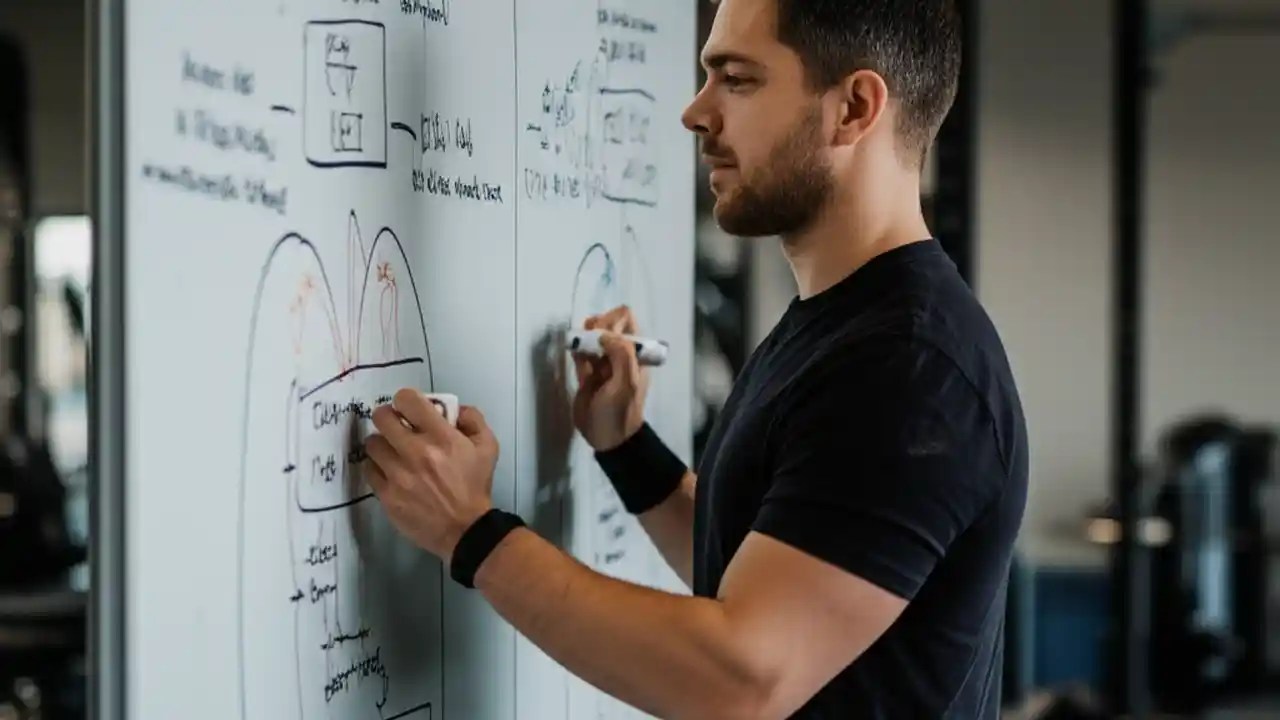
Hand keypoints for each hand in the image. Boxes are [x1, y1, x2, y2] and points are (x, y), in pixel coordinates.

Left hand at [363, 388, 499, 562]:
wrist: (465, 529)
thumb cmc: (475, 486)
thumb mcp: (488, 447)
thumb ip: (473, 419)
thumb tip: (454, 408)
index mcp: (441, 437)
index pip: (407, 400)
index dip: (405, 400)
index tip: (409, 409)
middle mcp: (416, 452)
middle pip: (381, 417)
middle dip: (388, 417)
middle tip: (396, 427)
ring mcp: (398, 475)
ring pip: (372, 443)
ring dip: (382, 443)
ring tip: (392, 451)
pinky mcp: (386, 495)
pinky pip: (369, 470)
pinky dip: (378, 467)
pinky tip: (390, 471)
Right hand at [572, 305, 649, 450]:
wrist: (607, 437)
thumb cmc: (620, 411)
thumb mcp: (627, 382)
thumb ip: (621, 354)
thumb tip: (604, 334)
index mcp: (636, 352)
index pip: (626, 319)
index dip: (612, 321)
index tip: (604, 338)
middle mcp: (620, 353)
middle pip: (607, 323)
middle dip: (596, 327)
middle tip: (591, 344)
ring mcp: (603, 362)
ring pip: (592, 336)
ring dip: (584, 338)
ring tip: (581, 351)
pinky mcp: (587, 373)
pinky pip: (581, 352)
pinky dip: (577, 350)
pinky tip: (575, 357)